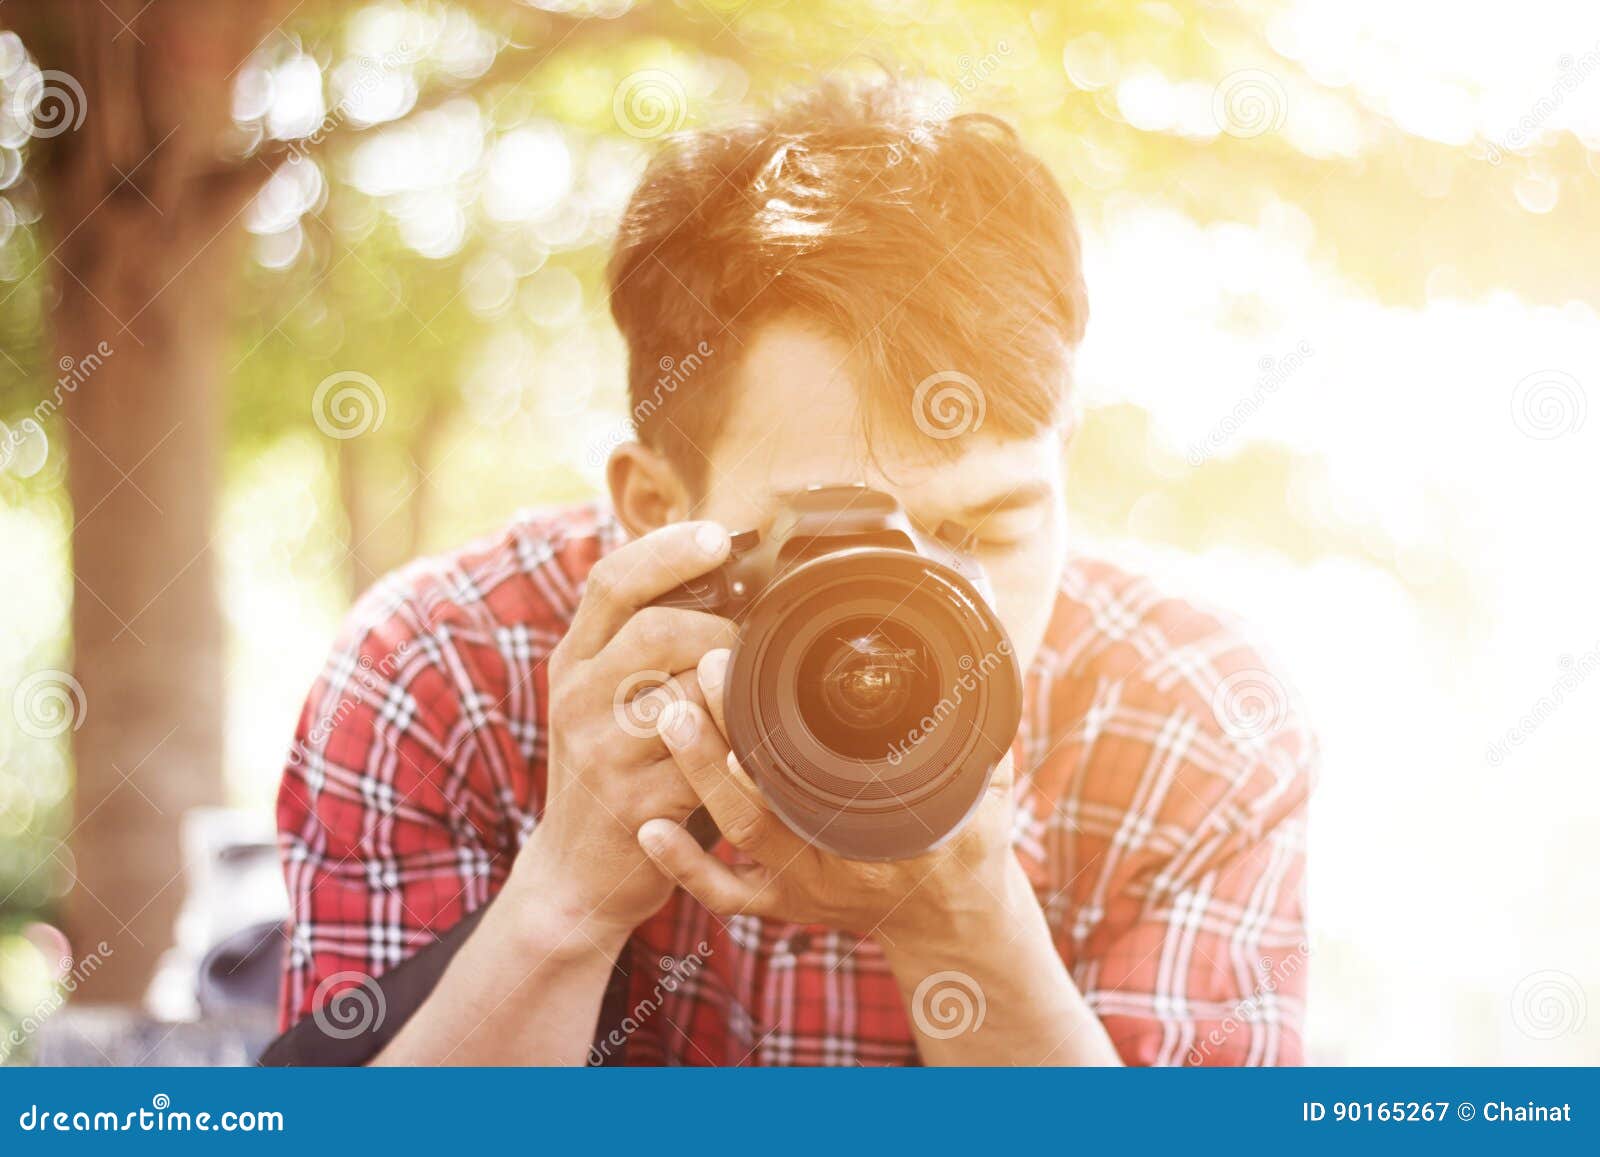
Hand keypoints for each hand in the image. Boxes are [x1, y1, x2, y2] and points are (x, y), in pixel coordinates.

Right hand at [505, 521, 737, 945]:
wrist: (576, 873)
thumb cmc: (615, 767)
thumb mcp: (605, 696)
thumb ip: (644, 642)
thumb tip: (724, 574)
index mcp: (573, 660)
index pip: (611, 581)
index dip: (667, 550)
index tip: (719, 534)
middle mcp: (578, 698)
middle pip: (654, 630)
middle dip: (718, 629)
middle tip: (748, 644)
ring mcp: (603, 752)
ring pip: (684, 695)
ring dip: (731, 692)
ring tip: (749, 699)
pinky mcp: (635, 802)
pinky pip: (703, 760)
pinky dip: (736, 748)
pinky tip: (751, 746)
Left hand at [636, 648, 1020, 950]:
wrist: (954, 924)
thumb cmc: (970, 843)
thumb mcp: (986, 786)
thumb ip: (976, 726)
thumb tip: (977, 651)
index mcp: (890, 833)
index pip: (827, 780)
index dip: (784, 739)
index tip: (753, 683)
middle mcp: (839, 863)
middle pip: (768, 802)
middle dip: (725, 741)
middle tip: (698, 675)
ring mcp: (805, 886)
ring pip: (740, 836)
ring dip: (700, 778)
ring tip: (671, 718)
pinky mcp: (782, 905)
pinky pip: (726, 894)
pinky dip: (686, 867)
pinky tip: (651, 829)